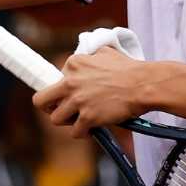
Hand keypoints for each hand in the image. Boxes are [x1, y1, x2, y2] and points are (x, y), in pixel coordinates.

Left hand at [35, 45, 152, 129]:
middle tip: (60, 110)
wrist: (144, 84)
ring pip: (56, 119)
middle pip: (41, 100)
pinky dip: (82, 133)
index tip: (73, 93)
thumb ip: (90, 56)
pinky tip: (91, 130)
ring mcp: (78, 100)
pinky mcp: (88, 117)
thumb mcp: (106, 52)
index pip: (55, 79)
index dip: (64, 88)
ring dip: (67, 122)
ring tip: (79, 120)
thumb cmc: (130, 69)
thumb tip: (86, 59)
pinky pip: (75, 132)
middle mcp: (70, 81)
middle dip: (48, 107)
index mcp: (73, 64)